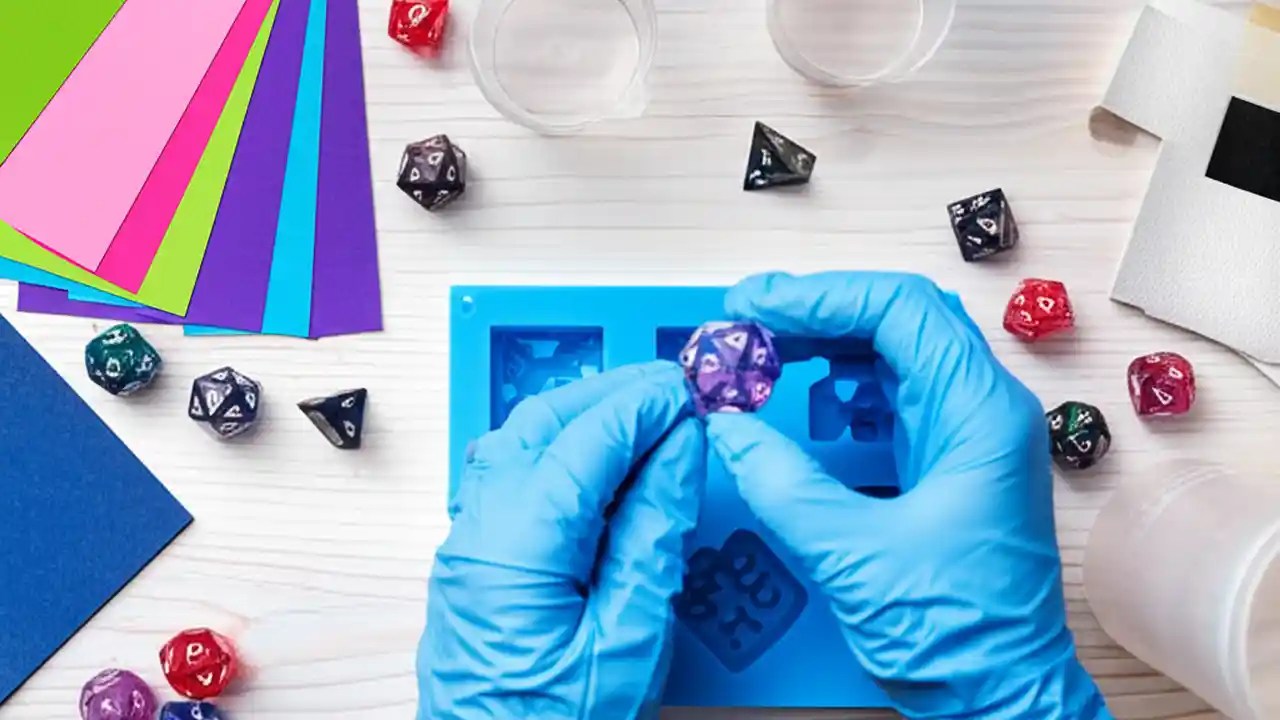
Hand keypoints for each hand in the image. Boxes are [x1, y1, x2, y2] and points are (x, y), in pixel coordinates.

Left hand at [417, 362, 702, 719]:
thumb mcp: (628, 641)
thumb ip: (652, 535)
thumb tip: (679, 453)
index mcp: (515, 550)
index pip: (584, 442)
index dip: (641, 407)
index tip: (687, 392)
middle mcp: (478, 534)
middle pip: (540, 423)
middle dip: (610, 394)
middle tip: (673, 389)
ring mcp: (467, 544)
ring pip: (518, 441)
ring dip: (582, 414)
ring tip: (644, 412)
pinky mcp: (474, 561)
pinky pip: (509, 473)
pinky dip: (559, 446)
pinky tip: (599, 456)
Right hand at [706, 272, 1111, 719]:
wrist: (1003, 698)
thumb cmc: (959, 637)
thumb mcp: (855, 560)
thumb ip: (784, 488)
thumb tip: (726, 429)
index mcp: (980, 417)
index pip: (901, 310)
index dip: (820, 296)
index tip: (754, 305)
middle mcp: (982, 412)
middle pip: (899, 318)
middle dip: (818, 310)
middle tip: (746, 318)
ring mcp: (967, 436)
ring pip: (895, 352)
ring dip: (827, 341)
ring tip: (764, 348)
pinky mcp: (946, 464)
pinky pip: (891, 397)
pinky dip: (840, 384)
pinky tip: (803, 394)